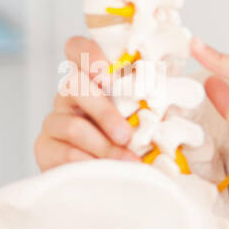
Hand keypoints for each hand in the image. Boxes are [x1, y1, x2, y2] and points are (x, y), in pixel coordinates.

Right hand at [34, 36, 141, 170]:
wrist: (110, 179)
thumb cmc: (134, 141)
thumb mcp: (148, 116)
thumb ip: (154, 99)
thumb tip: (182, 84)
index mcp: (92, 80)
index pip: (77, 49)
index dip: (88, 53)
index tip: (106, 72)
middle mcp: (69, 96)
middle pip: (75, 86)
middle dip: (105, 112)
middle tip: (126, 135)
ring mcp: (54, 121)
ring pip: (72, 125)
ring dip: (103, 145)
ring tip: (128, 161)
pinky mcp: (46, 147)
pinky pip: (65, 153)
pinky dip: (91, 164)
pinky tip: (108, 172)